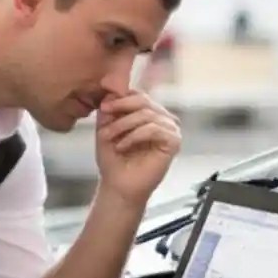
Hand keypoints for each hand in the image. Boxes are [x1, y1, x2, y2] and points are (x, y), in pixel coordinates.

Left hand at [95, 91, 180, 205]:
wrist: (119, 185)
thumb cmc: (114, 159)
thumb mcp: (106, 128)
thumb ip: (109, 109)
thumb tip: (111, 91)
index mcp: (150, 113)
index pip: (138, 95)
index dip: (120, 98)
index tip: (103, 108)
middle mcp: (163, 118)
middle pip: (144, 100)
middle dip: (120, 108)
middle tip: (104, 116)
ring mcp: (171, 130)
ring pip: (147, 114)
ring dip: (123, 125)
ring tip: (108, 137)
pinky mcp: (174, 142)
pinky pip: (154, 129)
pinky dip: (134, 136)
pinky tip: (123, 146)